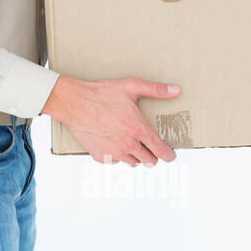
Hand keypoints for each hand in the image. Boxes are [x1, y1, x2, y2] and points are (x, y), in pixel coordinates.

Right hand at [41, 75, 180, 165]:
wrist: (75, 103)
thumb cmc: (102, 94)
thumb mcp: (131, 86)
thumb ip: (156, 90)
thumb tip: (175, 90)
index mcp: (138, 130)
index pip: (161, 151)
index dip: (169, 156)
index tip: (170, 156)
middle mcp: (128, 145)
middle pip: (150, 161)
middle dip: (152, 155)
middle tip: (149, 147)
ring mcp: (114, 153)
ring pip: (134, 163)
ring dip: (135, 156)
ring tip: (131, 143)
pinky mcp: (102, 157)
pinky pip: (116, 162)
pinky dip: (117, 155)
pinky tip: (114, 142)